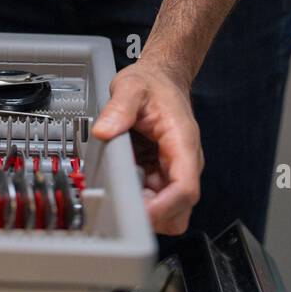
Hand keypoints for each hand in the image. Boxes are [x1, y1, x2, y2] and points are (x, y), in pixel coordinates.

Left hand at [92, 58, 202, 235]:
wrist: (162, 79)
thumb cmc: (152, 84)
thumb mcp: (131, 87)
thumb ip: (118, 108)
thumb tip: (104, 131)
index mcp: (183, 143)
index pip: (186, 189)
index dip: (164, 207)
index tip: (139, 210)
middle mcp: (184, 163)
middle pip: (179, 210)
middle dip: (152, 213)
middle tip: (123, 196)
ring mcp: (173, 171)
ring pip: (167, 211)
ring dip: (143, 206)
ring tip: (121, 183)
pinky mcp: (162, 175)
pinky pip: (154, 199)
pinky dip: (137, 196)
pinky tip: (124, 177)